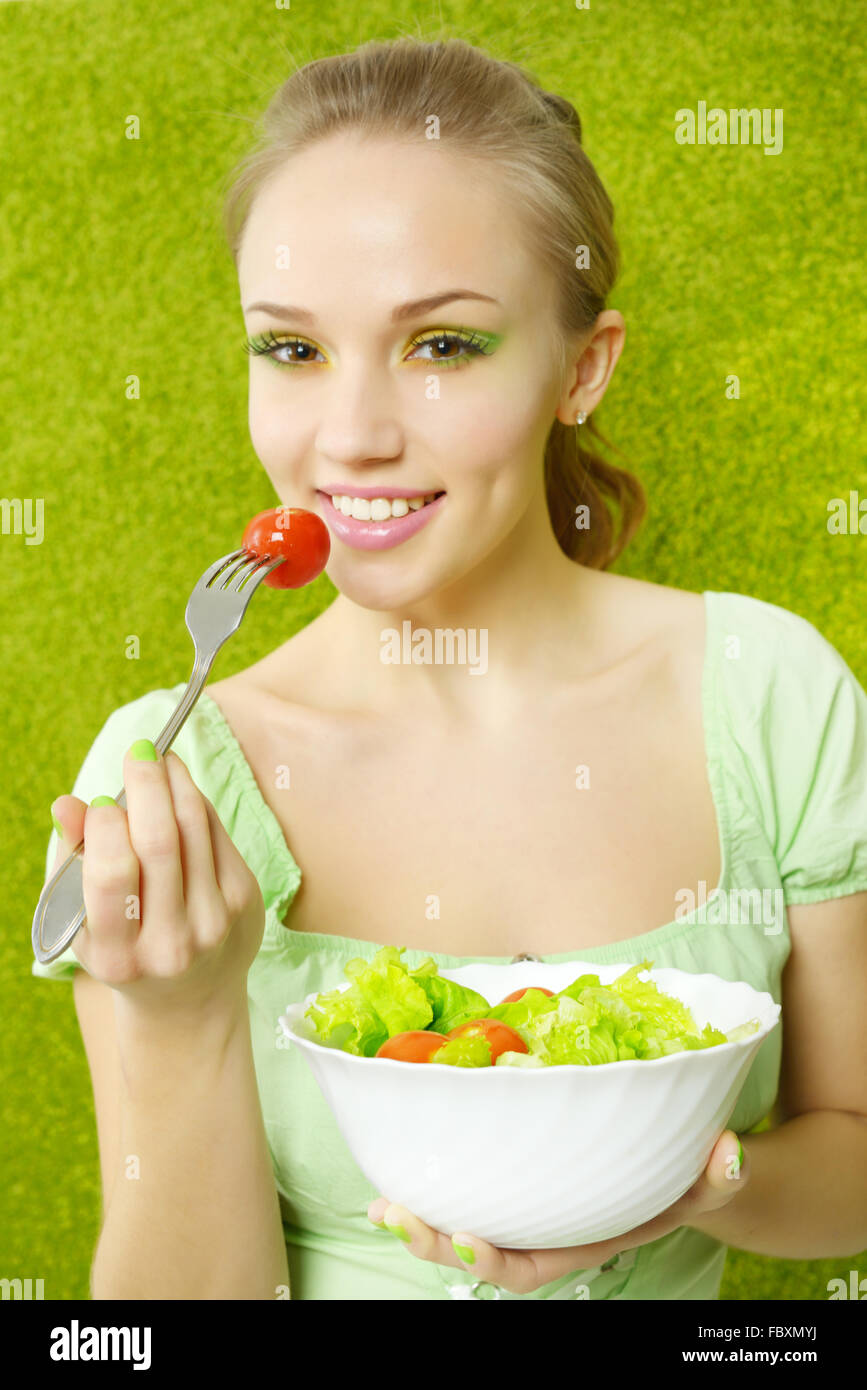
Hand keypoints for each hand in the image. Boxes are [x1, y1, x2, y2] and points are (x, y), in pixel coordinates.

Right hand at [50, 742, 264, 1016]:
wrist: (190, 1001)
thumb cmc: (126, 950)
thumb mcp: (87, 922)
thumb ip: (75, 862)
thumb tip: (68, 805)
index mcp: (118, 956)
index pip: (112, 873)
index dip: (105, 825)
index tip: (100, 802)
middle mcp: (170, 943)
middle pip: (160, 842)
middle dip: (147, 786)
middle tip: (138, 751)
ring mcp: (213, 924)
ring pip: (195, 831)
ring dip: (177, 784)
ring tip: (160, 761)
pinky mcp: (244, 902)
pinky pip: (217, 836)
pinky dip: (198, 805)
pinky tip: (182, 790)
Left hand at [367, 1128, 748, 1294]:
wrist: (676, 1168)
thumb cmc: (688, 1179)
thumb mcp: (711, 1180)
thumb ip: (720, 1176)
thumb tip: (728, 1154)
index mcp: (579, 1241)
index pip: (530, 1266)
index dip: (494, 1261)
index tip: (467, 1241)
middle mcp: (541, 1230)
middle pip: (479, 1252)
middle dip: (434, 1242)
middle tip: (396, 1215)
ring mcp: (521, 1205)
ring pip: (460, 1224)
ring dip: (419, 1219)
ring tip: (380, 1204)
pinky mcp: (508, 1174)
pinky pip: (464, 1184)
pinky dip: (428, 1180)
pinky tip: (393, 1166)